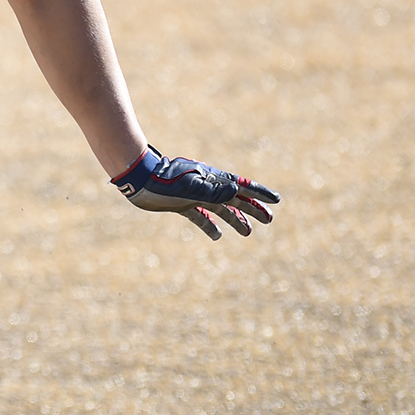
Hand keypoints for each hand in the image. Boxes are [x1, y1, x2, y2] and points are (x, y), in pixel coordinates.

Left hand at [112, 147, 279, 240]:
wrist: (139, 179)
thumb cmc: (164, 181)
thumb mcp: (191, 187)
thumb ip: (214, 191)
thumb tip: (237, 190)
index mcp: (212, 179)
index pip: (241, 187)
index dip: (259, 194)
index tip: (275, 201)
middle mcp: (206, 187)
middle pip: (234, 199)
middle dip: (252, 209)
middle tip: (268, 219)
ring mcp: (194, 195)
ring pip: (220, 209)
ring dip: (235, 220)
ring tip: (248, 232)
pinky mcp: (181, 204)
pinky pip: (200, 217)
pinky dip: (210, 226)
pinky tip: (217, 236)